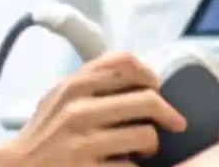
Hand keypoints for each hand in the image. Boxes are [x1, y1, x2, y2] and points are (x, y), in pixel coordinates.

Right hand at [0, 51, 187, 165]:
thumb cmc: (43, 134)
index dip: (150, 73)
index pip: (124, 62)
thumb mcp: (58, 97)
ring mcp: (82, 143)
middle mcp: (77, 109)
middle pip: (146, 98)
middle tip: (175, 123)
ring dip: (152, 145)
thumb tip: (139, 73)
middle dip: (167, 113)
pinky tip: (126, 165)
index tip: (156, 87)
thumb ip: (90, 82)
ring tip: (144, 150)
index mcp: (72, 85)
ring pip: (145, 135)